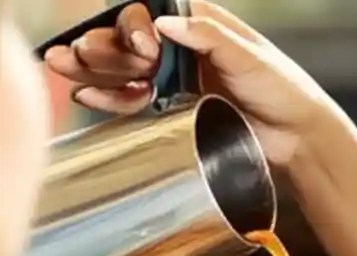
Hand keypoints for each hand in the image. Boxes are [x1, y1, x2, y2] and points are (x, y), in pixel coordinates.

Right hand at [43, 1, 337, 164]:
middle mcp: (182, 48)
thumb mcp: (248, 56)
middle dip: (99, 47)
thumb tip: (164, 23)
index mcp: (199, 24)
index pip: (150, 15)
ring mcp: (174, 79)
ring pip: (122, 69)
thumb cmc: (282, 89)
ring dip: (91, 69)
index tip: (142, 46)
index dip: (135, 26)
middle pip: (127, 41)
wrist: (297, 139)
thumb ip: (208, 36)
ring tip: (60, 68)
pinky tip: (86, 96)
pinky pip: (133, 101)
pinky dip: (110, 98)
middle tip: (77, 56)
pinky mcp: (172, 111)